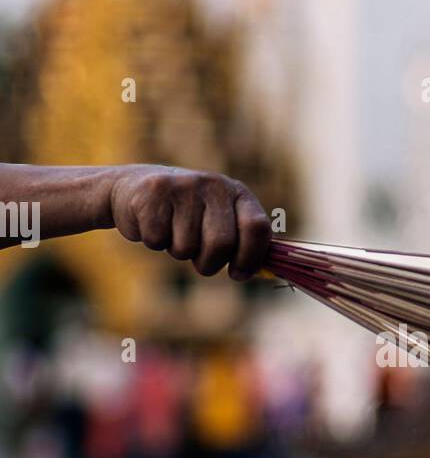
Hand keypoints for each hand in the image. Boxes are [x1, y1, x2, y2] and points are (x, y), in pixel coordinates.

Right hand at [109, 165, 270, 280]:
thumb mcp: (219, 221)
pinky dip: (154, 242)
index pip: (257, 228)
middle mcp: (214, 184)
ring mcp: (184, 186)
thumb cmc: (187, 216)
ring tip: (173, 232)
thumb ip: (243, 242)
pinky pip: (158, 240)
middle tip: (198, 257)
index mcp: (237, 193)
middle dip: (209, 263)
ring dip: (179, 252)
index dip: (250, 258)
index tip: (237, 273)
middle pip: (222, 244)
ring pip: (187, 247)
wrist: (135, 188)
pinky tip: (154, 224)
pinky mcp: (154, 193)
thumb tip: (267, 271)